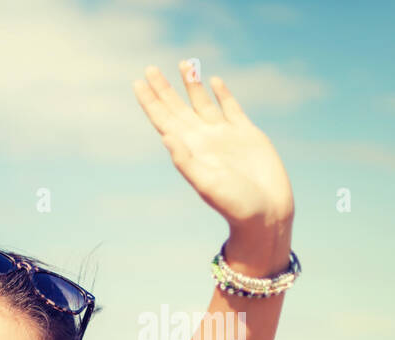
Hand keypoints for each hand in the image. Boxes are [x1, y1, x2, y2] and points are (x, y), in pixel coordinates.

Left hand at [133, 63, 293, 231]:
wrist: (265, 213)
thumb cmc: (234, 204)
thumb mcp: (206, 184)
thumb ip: (185, 161)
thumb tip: (165, 136)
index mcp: (190, 150)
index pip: (164, 121)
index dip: (151, 102)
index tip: (137, 83)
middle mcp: (203, 140)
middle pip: (178, 109)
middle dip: (164, 89)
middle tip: (149, 68)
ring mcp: (225, 135)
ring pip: (203, 103)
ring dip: (192, 85)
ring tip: (183, 63)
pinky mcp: (247, 134)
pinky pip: (231, 108)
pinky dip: (222, 94)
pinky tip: (213, 81)